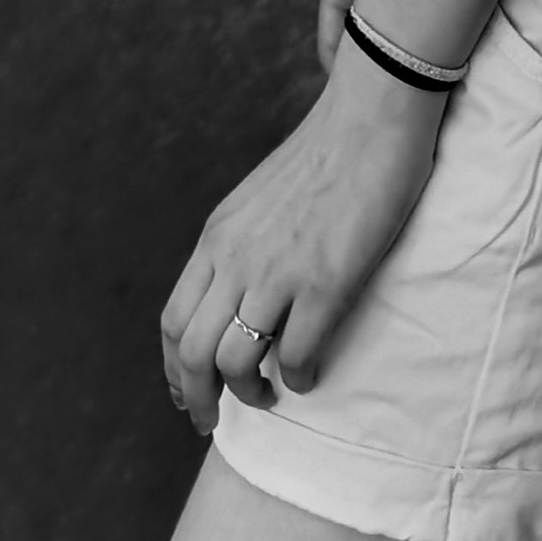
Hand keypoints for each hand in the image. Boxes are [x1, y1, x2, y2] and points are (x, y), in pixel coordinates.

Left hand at [161, 48, 443, 430]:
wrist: (369, 118)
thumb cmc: (324, 157)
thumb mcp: (257, 201)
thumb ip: (240, 246)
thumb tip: (236, 295)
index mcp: (216, 238)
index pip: (172, 320)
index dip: (173, 369)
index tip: (185, 393)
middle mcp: (234, 259)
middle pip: (191, 353)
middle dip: (197, 399)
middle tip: (213, 422)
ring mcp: (277, 272)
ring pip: (234, 362)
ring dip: (248, 395)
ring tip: (268, 397)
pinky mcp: (325, 282)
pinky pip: (294, 356)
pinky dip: (297, 378)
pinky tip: (309, 374)